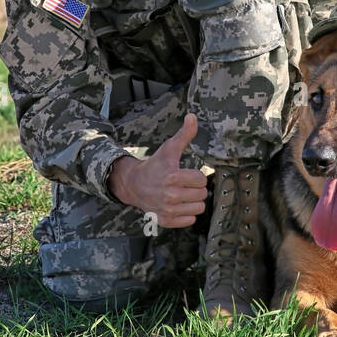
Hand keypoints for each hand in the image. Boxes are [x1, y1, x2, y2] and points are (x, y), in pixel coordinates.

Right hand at [109, 114, 208, 229]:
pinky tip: (178, 205)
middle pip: (202, 194)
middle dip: (196, 188)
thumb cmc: (155, 165)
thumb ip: (184, 134)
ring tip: (183, 194)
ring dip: (193, 201)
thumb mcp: (169, 148)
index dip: (196, 176)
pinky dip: (187, 214)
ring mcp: (168, 210)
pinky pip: (190, 220)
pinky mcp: (166, 221)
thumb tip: (193, 116)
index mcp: (173, 177)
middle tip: (184, 184)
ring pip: (199, 208)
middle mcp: (171, 196)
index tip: (186, 174)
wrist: (134, 185)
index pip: (202, 180)